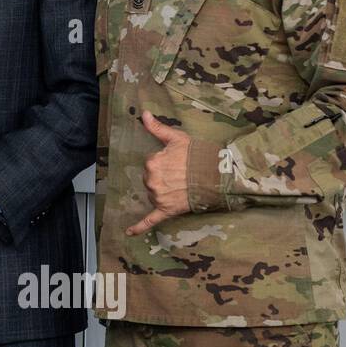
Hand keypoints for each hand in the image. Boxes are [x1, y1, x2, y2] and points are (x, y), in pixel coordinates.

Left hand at [126, 110, 191, 235]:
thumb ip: (156, 128)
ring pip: (153, 194)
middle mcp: (152, 181)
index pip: (151, 164)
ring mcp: (158, 197)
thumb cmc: (197, 155)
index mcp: (152, 163)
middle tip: (181, 175)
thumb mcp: (176, 138)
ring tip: (181, 186)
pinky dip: (138, 227)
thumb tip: (142, 114)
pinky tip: (128, 232)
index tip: (178, 163)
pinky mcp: (166, 210)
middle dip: (163, 177)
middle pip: (151, 180)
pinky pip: (149, 220)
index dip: (164, 163)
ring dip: (162, 191)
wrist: (217, 176)